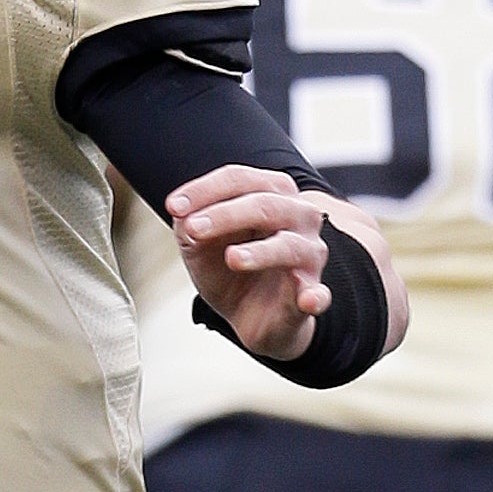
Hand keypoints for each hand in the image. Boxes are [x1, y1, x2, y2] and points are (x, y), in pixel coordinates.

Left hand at [168, 166, 356, 361]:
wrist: (248, 312)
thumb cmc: (226, 263)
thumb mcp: (198, 242)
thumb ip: (189, 224)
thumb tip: (184, 216)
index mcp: (271, 193)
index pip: (239, 179)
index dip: (204, 190)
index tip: (173, 207)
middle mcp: (298, 216)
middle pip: (266, 204)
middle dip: (226, 215)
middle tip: (193, 229)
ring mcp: (309, 255)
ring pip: (289, 245)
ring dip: (260, 251)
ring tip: (232, 258)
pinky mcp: (312, 294)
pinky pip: (318, 293)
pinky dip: (314, 295)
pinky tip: (307, 299)